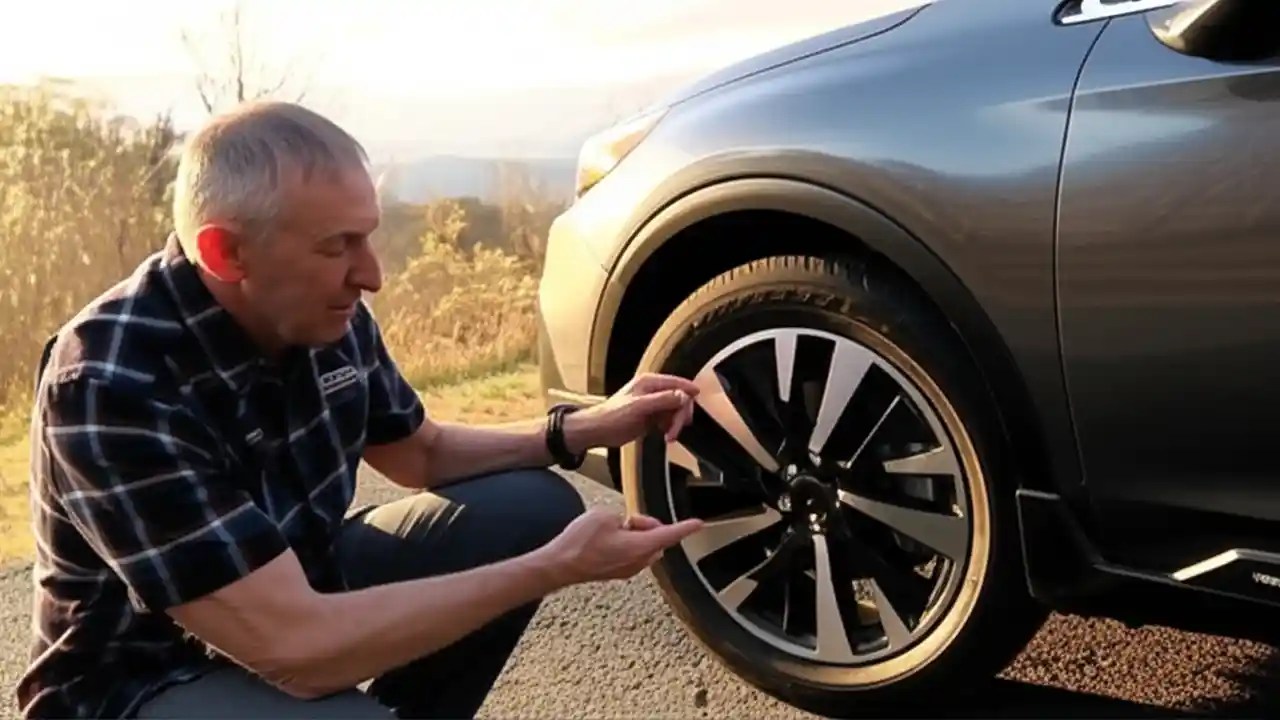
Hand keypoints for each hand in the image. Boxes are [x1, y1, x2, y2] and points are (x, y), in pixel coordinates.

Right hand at [538, 507, 704, 584]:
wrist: (560, 565)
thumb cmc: (581, 541)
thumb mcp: (605, 515)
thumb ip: (624, 517)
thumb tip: (625, 526)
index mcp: (640, 546)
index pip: (669, 534)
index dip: (685, 527)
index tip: (699, 524)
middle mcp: (638, 562)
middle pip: (657, 539)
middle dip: (649, 526)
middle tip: (629, 518)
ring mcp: (627, 570)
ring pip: (644, 548)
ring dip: (637, 535)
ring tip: (614, 528)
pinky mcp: (616, 572)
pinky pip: (631, 555)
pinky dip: (627, 544)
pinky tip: (606, 540)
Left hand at [568, 372, 698, 450]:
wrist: (598, 431)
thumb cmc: (613, 416)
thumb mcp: (639, 407)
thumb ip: (663, 400)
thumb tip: (684, 396)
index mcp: (650, 382)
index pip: (677, 383)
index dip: (688, 391)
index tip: (696, 402)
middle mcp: (653, 391)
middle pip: (679, 399)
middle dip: (680, 415)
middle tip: (675, 430)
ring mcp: (653, 405)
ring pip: (676, 411)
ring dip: (675, 424)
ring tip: (668, 436)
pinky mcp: (652, 417)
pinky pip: (669, 420)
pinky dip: (670, 428)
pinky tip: (665, 435)